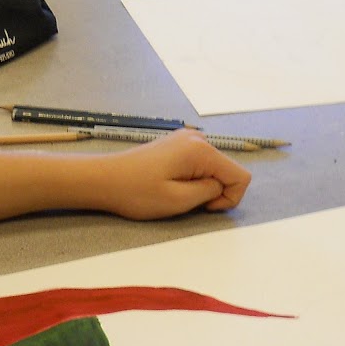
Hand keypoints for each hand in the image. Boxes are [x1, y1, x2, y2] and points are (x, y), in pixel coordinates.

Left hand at [92, 129, 250, 219]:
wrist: (103, 179)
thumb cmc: (136, 192)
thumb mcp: (178, 200)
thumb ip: (210, 192)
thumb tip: (220, 186)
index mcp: (201, 150)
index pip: (241, 176)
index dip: (229, 198)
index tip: (203, 206)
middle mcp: (197, 138)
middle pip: (228, 170)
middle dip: (214, 191)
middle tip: (185, 201)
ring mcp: (186, 139)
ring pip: (214, 168)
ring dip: (202, 185)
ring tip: (174, 192)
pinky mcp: (176, 145)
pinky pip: (199, 164)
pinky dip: (193, 178)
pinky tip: (171, 184)